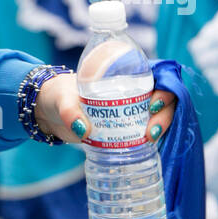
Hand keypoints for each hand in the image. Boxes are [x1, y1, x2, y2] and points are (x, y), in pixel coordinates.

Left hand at [34, 72, 176, 144]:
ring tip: (149, 138)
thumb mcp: (61, 98)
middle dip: (166, 113)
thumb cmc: (59, 95)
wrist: (51, 113)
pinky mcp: (127, 128)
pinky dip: (151, 137)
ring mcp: (132, 110)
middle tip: (151, 131)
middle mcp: (132, 90)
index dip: (164, 88)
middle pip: (164, 97)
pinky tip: (147, 145)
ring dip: (161, 126)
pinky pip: (147, 130)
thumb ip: (69, 111)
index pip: (156, 74)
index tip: (153, 104)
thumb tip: (82, 129)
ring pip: (160, 115)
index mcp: (122, 73)